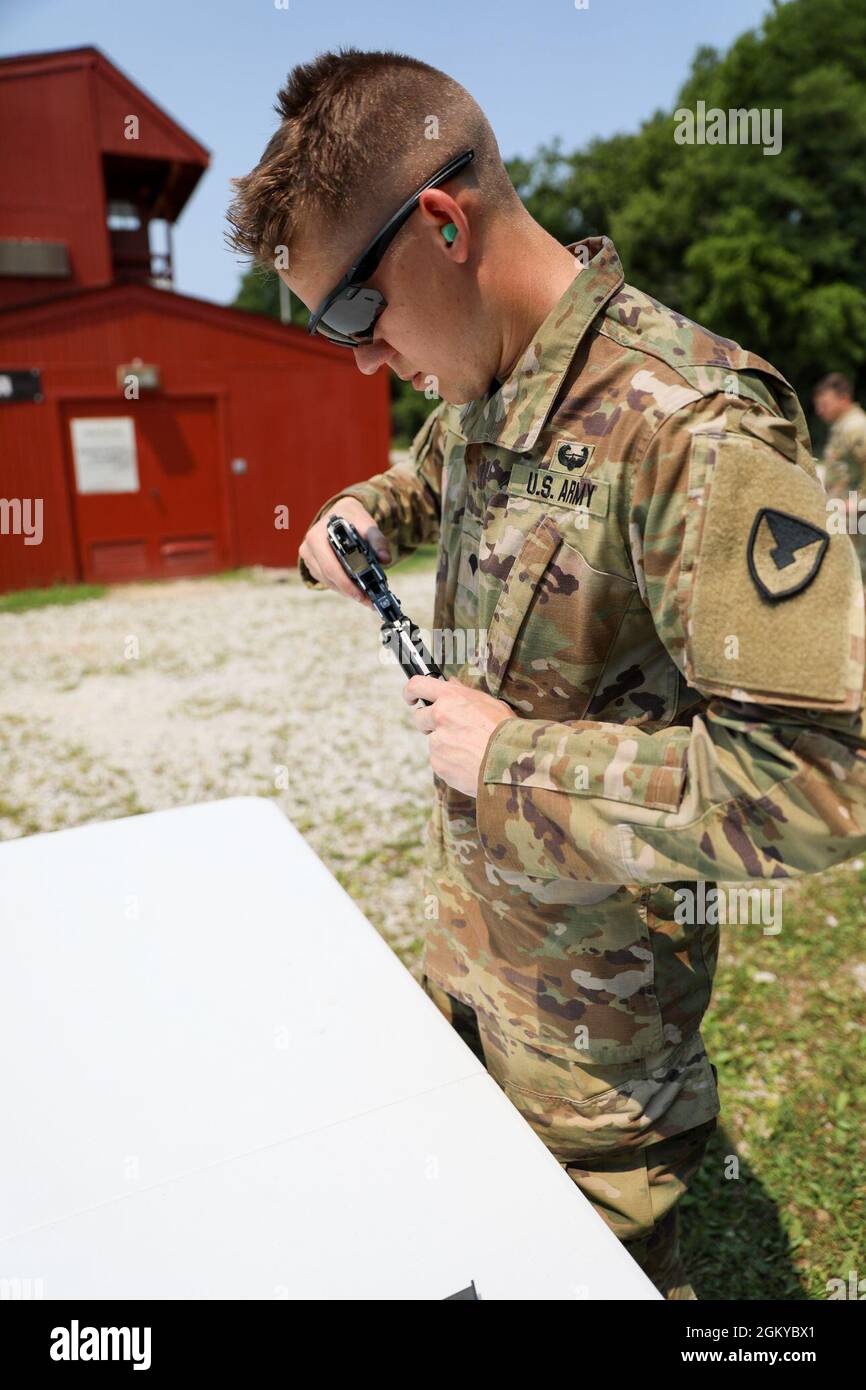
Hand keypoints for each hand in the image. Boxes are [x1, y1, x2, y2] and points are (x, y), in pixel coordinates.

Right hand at [299, 497, 390, 607]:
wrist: (340, 513)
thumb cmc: (352, 518)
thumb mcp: (366, 523)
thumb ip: (377, 540)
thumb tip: (385, 559)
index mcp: (317, 536)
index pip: (331, 566)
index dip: (346, 583)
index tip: (362, 594)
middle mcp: (308, 548)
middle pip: (329, 577)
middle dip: (349, 591)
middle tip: (368, 601)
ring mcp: (308, 558)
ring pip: (328, 582)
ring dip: (347, 591)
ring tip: (367, 597)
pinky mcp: (313, 566)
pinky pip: (327, 581)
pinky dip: (342, 587)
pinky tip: (357, 589)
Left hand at [403, 675, 513, 796]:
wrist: (510, 761)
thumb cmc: (505, 730)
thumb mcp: (488, 702)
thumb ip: (463, 693)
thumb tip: (450, 683)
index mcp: (451, 697)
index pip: (417, 685)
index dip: (410, 691)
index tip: (411, 697)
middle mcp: (439, 716)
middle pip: (419, 717)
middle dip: (430, 723)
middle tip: (452, 730)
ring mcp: (437, 741)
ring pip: (433, 741)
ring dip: (446, 744)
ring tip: (471, 749)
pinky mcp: (438, 763)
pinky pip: (439, 760)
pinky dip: (450, 762)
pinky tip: (469, 761)